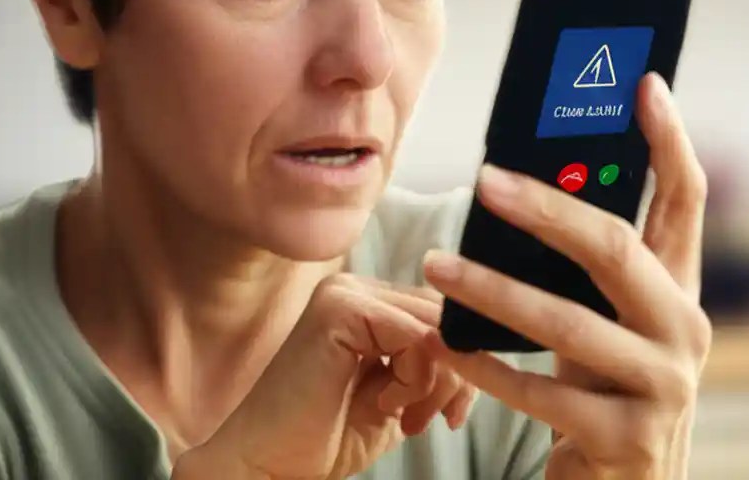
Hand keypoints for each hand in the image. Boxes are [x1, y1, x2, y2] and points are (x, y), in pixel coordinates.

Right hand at [175, 275, 475, 479]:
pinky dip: (415, 381)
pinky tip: (385, 407)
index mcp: (368, 301)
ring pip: (436, 326)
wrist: (268, 467)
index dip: (461, 363)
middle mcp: (355, 287)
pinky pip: (415, 337)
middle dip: (455, 376)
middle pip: (445, 315)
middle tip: (425, 421)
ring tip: (404, 418)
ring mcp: (344, 293)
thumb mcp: (400, 393)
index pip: (443, 312)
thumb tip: (480, 344)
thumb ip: (434, 362)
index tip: (449, 414)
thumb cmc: (328, 436)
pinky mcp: (338, 310)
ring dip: (435, 383)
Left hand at [423, 72, 711, 479]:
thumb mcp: (607, 321)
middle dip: (550, 209)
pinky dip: (488, 367)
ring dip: (494, 290)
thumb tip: (524, 187)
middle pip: (619, 250)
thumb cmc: (603, 387)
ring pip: (571, 324)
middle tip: (486, 179)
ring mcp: (663, 387)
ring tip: (438, 263)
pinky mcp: (628, 439)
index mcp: (680, 290)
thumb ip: (587, 266)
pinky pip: (543, 393)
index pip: (686, 201)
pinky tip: (449, 342)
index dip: (670, 141)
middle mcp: (684, 330)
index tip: (644, 84)